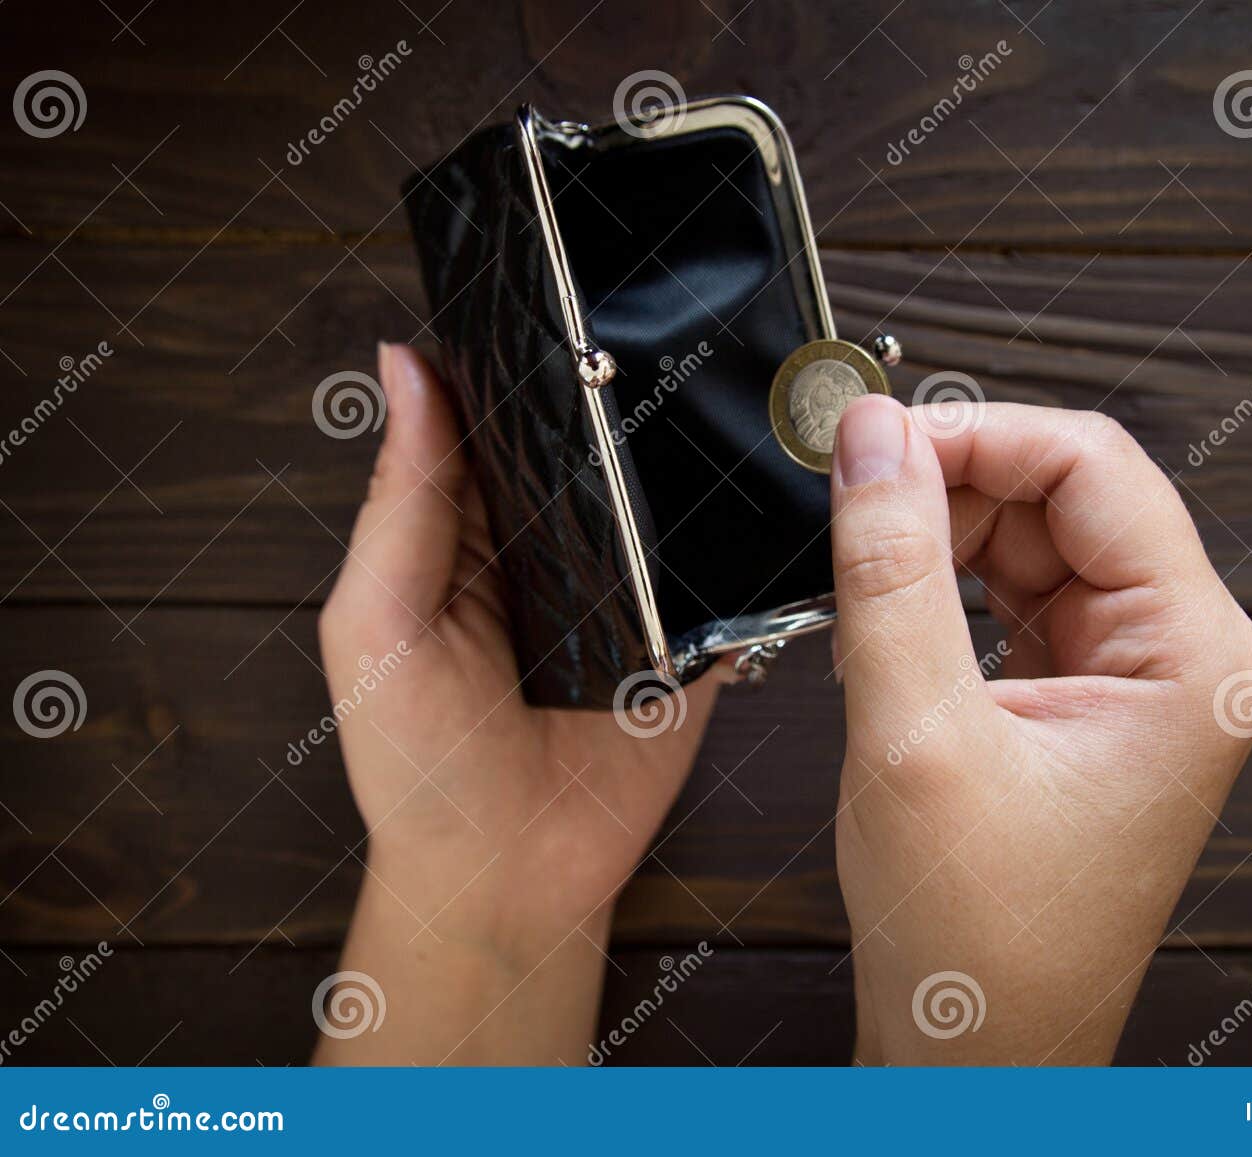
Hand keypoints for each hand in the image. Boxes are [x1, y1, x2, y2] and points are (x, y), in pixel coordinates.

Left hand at [314, 344, 722, 1063]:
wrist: (508, 883)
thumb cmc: (418, 764)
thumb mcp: (379, 625)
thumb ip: (402, 503)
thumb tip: (404, 363)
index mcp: (470, 526)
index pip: (499, 410)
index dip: (519, 347)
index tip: (559, 270)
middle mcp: (555, 544)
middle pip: (596, 440)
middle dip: (625, 386)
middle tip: (667, 303)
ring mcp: (630, 589)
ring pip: (668, 495)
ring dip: (692, 453)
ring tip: (735, 372)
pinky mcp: (693, 636)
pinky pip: (726, 572)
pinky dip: (745, 537)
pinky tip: (777, 483)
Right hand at [828, 395, 1251, 1064]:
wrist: (979, 1058)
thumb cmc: (982, 942)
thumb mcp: (918, 736)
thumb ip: (893, 569)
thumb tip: (873, 440)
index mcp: (1197, 658)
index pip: (1095, 466)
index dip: (978, 433)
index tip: (876, 437)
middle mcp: (1184, 658)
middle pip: (1066, 495)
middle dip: (953, 483)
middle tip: (851, 492)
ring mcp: (1134, 680)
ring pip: (1033, 541)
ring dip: (941, 537)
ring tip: (864, 571)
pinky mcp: (1082, 701)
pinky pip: (1013, 598)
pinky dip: (945, 588)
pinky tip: (894, 612)